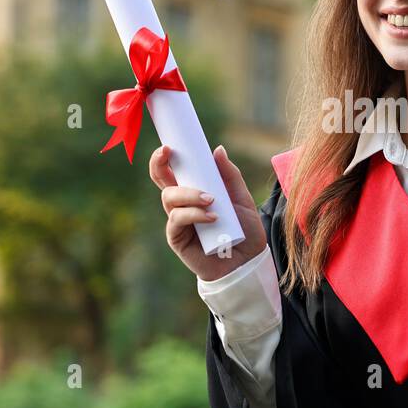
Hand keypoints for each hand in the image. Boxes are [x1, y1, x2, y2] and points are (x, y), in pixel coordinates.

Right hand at [150, 143, 268, 282]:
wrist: (248, 261)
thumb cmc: (243, 230)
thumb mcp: (242, 198)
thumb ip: (230, 175)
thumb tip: (217, 149)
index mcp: (193, 191)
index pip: (173, 171)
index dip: (163, 157)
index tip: (168, 146)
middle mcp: (181, 204)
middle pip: (161, 181)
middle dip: (159, 165)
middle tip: (168, 153)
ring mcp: (178, 221)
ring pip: (169, 198)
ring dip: (189, 194)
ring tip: (211, 200)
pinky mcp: (177, 238)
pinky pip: (177, 220)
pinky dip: (194, 215)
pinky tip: (211, 217)